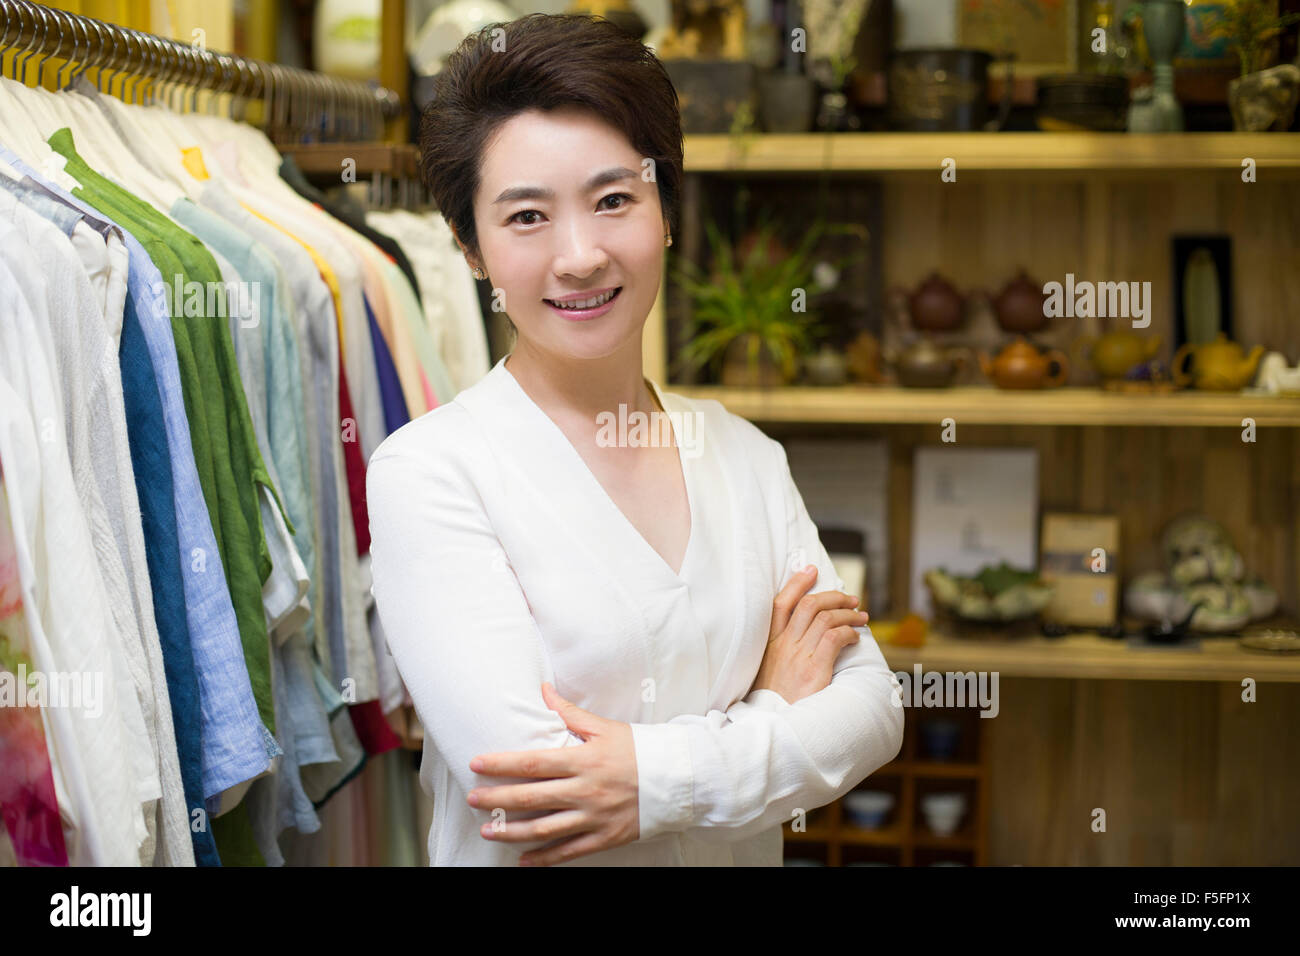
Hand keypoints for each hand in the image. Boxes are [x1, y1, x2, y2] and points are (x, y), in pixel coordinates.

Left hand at [466, 682, 639, 865]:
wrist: (678, 779)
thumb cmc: (640, 749)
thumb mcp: (605, 727)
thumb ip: (570, 713)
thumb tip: (543, 690)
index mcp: (584, 760)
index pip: (534, 763)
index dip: (502, 764)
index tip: (477, 764)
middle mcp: (586, 791)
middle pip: (532, 797)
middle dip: (498, 798)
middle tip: (473, 799)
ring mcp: (594, 817)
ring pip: (545, 829)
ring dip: (512, 831)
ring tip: (488, 830)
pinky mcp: (604, 837)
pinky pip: (569, 851)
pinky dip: (544, 858)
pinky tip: (523, 860)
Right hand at [751, 566, 866, 704]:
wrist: (773, 728)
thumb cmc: (774, 705)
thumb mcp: (768, 674)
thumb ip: (781, 654)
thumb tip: (804, 637)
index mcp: (769, 645)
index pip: (781, 603)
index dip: (797, 582)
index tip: (811, 570)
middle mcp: (782, 646)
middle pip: (810, 605)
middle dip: (834, 596)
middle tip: (851, 598)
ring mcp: (798, 656)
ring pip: (826, 618)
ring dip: (848, 614)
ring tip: (861, 617)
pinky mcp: (814, 670)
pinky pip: (835, 638)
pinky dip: (849, 633)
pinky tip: (855, 638)